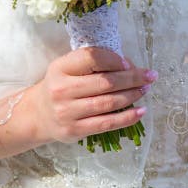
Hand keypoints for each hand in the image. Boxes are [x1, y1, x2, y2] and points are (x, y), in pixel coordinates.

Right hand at [26, 47, 155, 144]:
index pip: (92, 57)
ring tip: (145, 90)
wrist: (38, 115)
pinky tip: (141, 111)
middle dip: (133, 78)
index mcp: (60, 68)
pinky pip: (107, 123)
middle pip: (105, 82)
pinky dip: (128, 117)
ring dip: (132, 95)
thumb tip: (130, 66)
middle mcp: (61, 89)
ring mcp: (67, 112)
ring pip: (108, 103)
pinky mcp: (75, 130)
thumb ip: (95, 64)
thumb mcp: (69, 69)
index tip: (129, 64)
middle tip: (150, 76)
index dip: (115, 59)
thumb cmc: (62, 87)